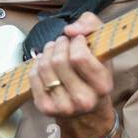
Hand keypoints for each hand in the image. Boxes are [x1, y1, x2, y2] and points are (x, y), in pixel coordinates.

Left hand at [28, 11, 116, 137]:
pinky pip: (33, 77)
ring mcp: (63, 107)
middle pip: (59, 61)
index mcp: (102, 86)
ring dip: (47, 51)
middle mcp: (83, 100)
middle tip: (63, 41)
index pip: (79, 57)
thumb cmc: (95, 75)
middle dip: (59, 44)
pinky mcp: (45, 108)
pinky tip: (45, 62)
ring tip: (54, 49)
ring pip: (45, 67)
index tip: (78, 39)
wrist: (88, 111)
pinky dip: (37, 64)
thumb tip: (70, 30)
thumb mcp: (103, 49)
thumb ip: (92, 26)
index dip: (75, 42)